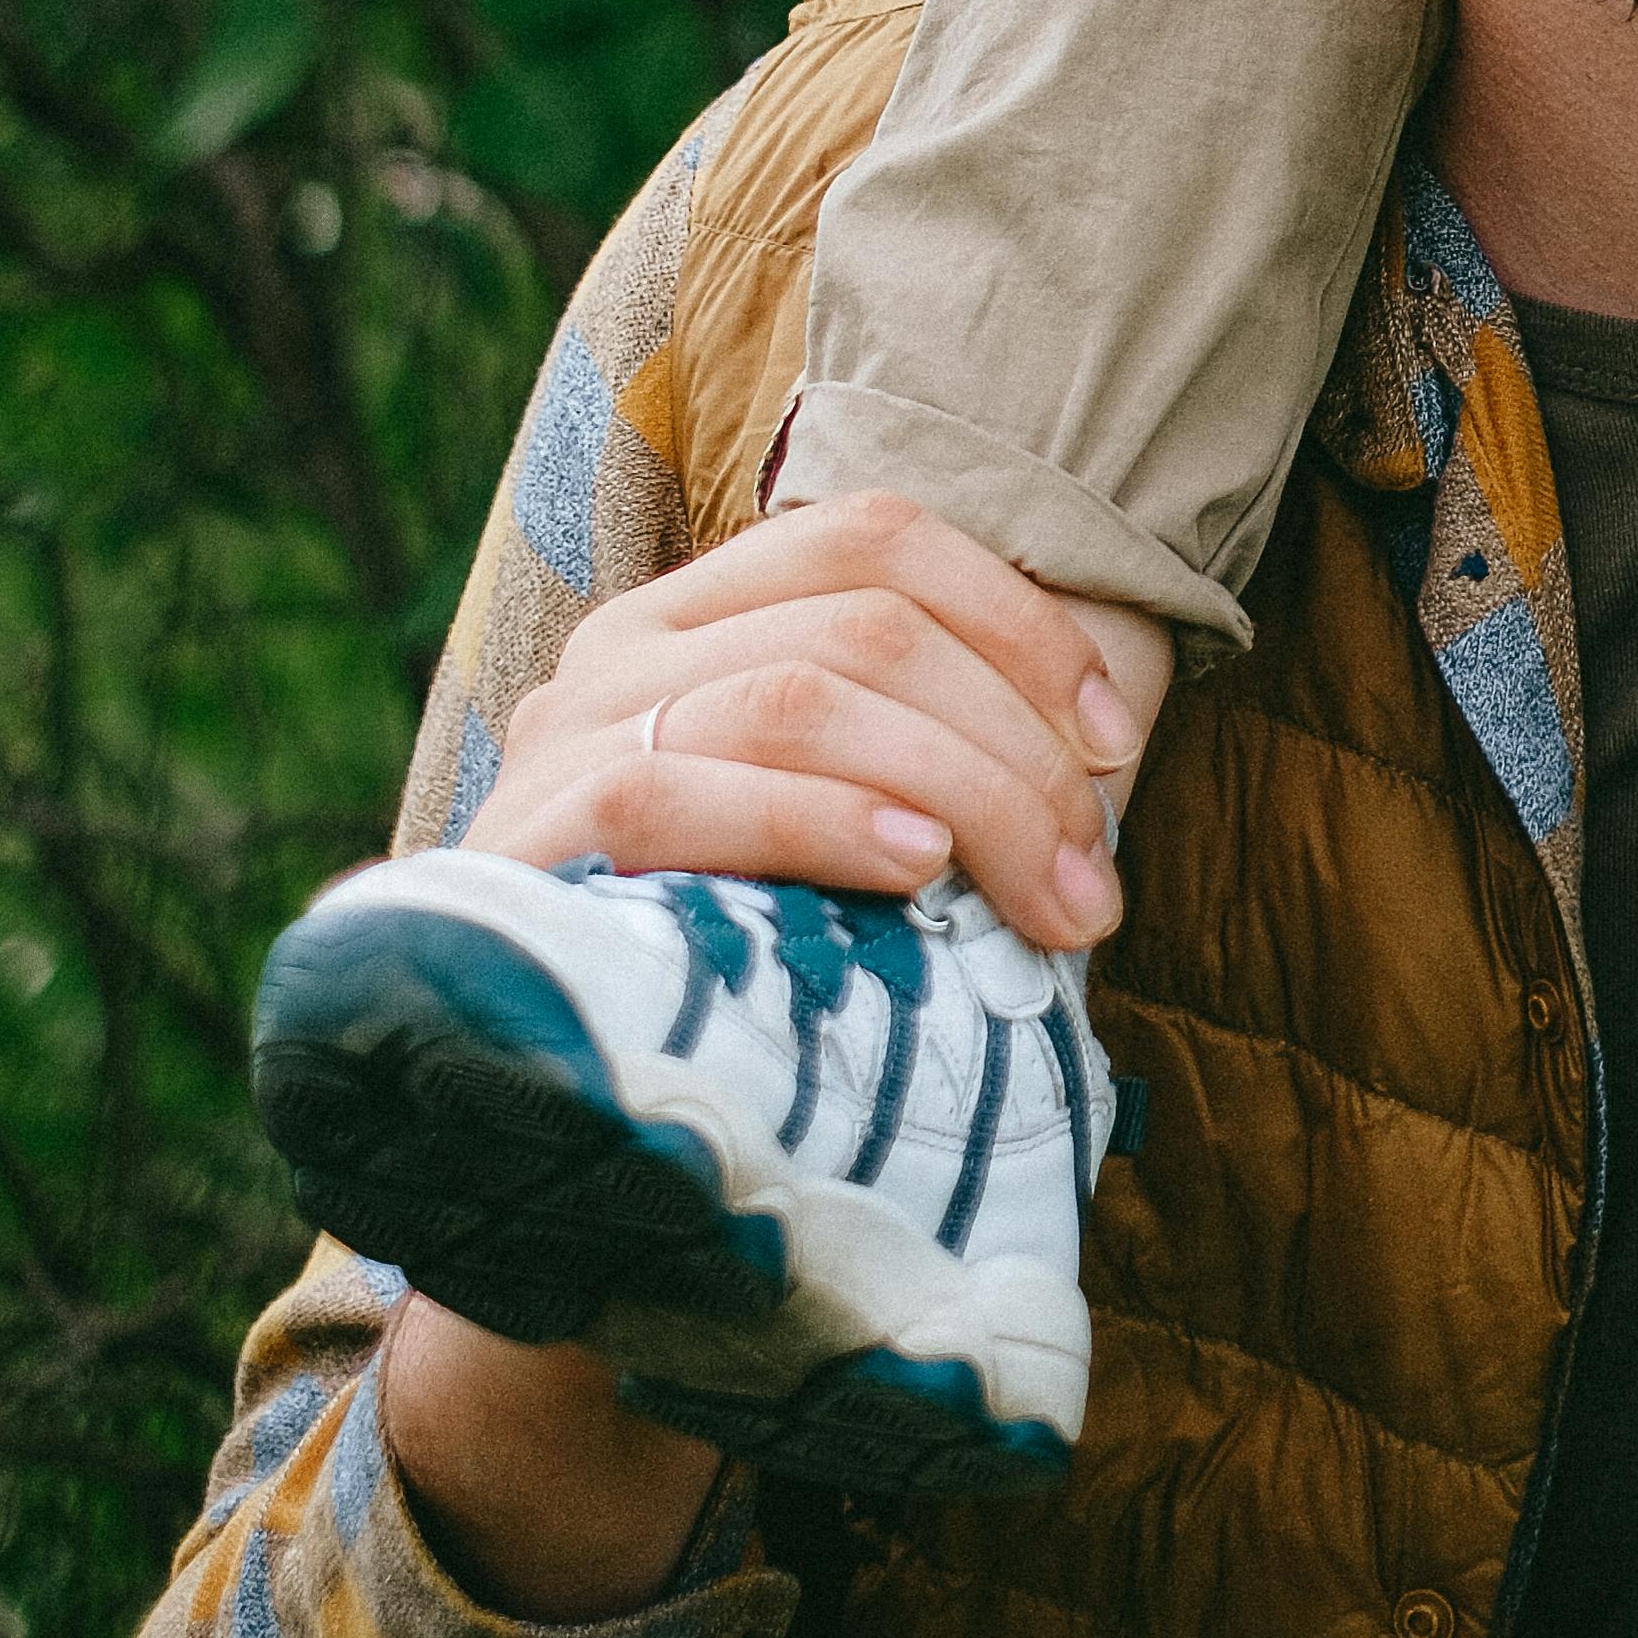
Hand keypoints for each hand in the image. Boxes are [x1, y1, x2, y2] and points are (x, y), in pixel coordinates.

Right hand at [463, 487, 1149, 958]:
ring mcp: (565, 735)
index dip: (1020, 620)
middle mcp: (622, 645)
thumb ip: (905, 760)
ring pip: (798, 695)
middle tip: (1094, 880)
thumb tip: (1095, 761)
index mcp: (694, 613)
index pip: (875, 538)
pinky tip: (911, 866)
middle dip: (1017, 745)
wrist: (519, 1100)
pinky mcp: (529, 837)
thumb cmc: (705, 960)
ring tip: (1046, 895)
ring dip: (960, 790)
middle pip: (866, 625)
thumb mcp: (814, 828)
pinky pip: (684, 793)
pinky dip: (818, 821)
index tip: (1118, 739)